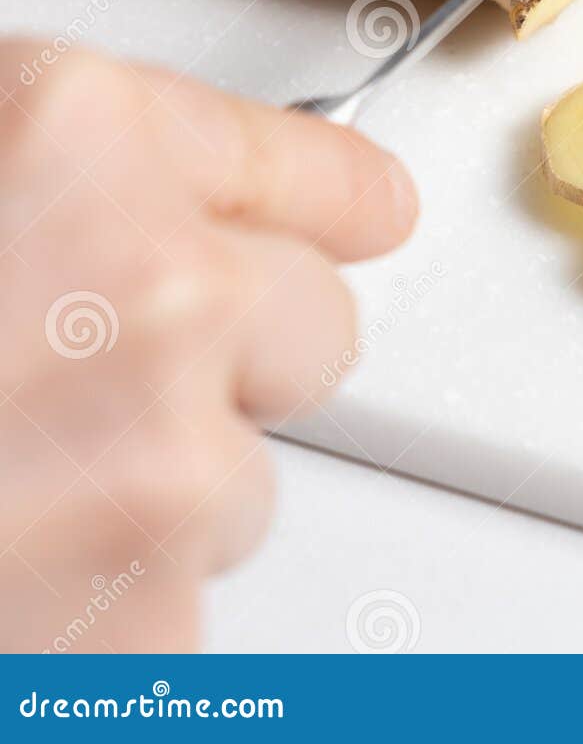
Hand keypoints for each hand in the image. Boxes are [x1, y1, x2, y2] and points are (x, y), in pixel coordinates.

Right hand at [0, 42, 416, 651]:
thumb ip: (76, 180)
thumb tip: (142, 205)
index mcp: (85, 140)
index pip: (311, 163)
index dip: (328, 197)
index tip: (364, 211)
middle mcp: (159, 287)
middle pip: (317, 323)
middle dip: (237, 355)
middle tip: (91, 378)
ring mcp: (166, 461)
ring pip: (242, 481)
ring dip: (150, 493)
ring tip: (9, 481)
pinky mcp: (146, 625)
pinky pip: (179, 608)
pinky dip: (107, 610)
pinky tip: (11, 560)